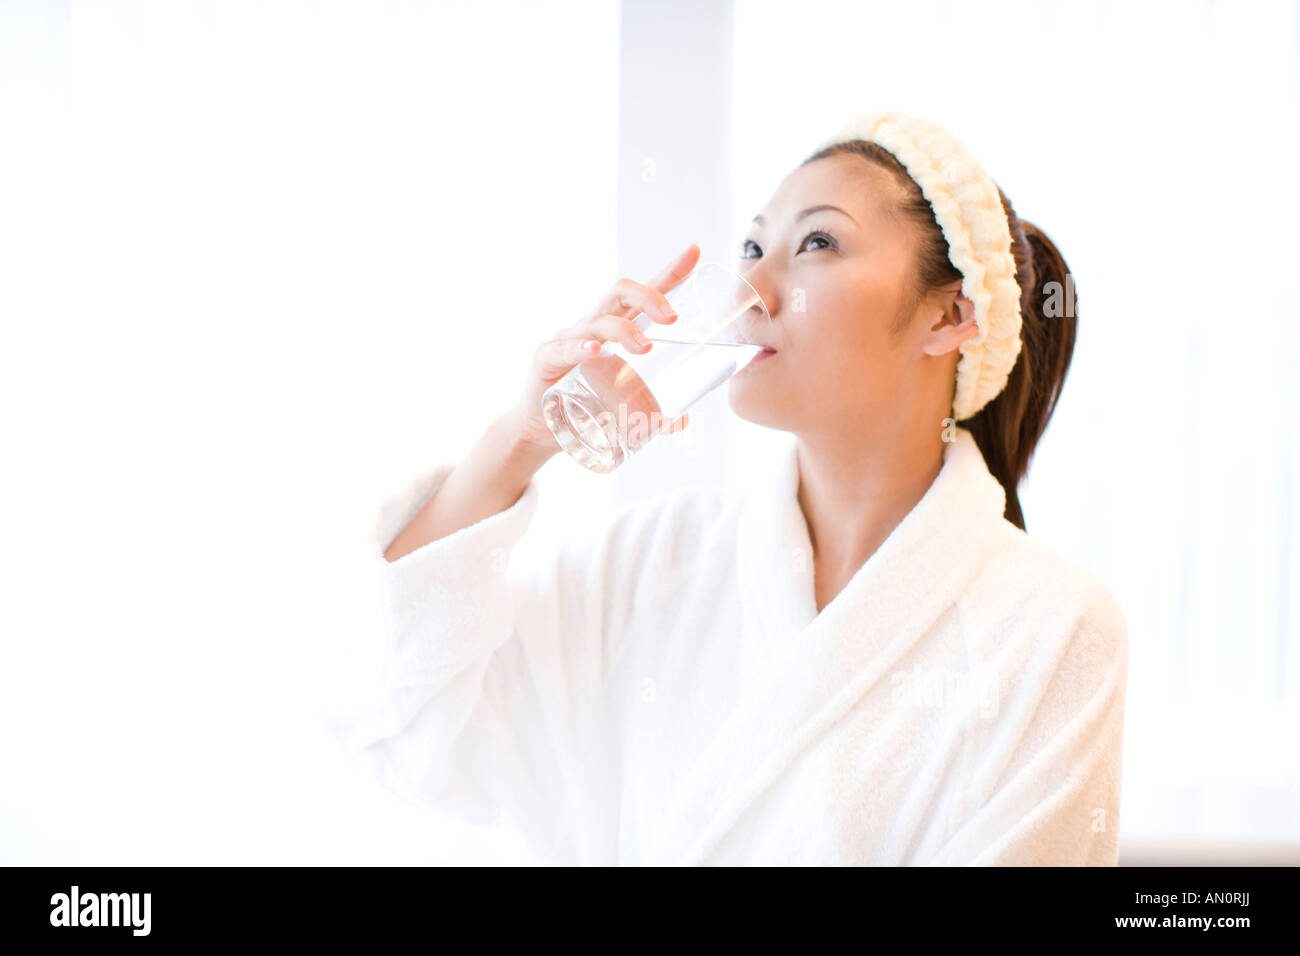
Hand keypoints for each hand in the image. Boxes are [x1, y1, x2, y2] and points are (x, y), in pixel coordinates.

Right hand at [504, 243, 700, 455]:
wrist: (538, 431)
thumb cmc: (582, 406)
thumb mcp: (622, 404)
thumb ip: (653, 409)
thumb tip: (683, 421)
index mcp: (614, 328)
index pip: (642, 294)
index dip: (669, 273)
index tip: (695, 252)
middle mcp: (592, 325)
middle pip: (621, 294)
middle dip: (650, 298)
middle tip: (673, 319)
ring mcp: (568, 340)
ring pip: (598, 320)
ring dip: (624, 329)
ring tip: (644, 346)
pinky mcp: (547, 359)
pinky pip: (564, 348)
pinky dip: (581, 347)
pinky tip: (595, 350)